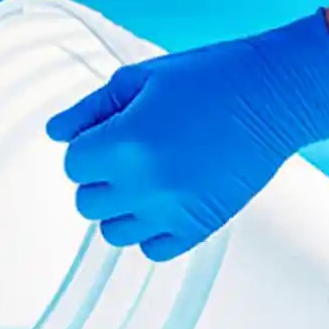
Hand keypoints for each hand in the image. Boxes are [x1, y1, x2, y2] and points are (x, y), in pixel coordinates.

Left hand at [47, 10, 328, 260]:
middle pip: (86, 203)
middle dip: (101, 180)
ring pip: (112, 233)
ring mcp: (171, 211)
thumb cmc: (208, 77)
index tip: (113, 134)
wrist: (274, 95)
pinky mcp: (198, 228)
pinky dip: (152, 232)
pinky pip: (151, 251)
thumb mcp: (140, 79)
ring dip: (121, 210)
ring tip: (149, 180)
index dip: (88, 148)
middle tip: (132, 155)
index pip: (72, 165)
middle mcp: (144, 184)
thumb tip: (54, 133)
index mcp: (123, 143)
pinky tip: (167, 202)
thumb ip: (90, 110)